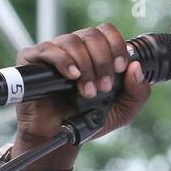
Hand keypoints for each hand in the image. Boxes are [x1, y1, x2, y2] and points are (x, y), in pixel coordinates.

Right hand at [13, 23, 152, 167]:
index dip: (116, 46)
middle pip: (92, 35)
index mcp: (94, 52)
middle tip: (104, 87)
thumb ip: (138, 92)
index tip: (120, 68)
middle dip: (102, 62)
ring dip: (85, 66)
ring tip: (87, 91)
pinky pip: (48, 49)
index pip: (106, 32)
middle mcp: (74, 48)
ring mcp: (53, 52)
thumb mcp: (122, 111)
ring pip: (72, 41)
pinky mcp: (32, 60)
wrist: (59, 138)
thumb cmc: (87, 121)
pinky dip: (63, 61)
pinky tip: (72, 76)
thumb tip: (136, 67)